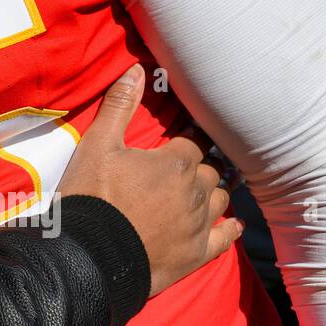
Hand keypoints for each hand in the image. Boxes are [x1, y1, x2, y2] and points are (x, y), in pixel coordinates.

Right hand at [59, 64, 242, 296]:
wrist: (93, 255)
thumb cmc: (94, 196)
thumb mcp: (98, 145)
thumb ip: (120, 106)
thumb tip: (137, 71)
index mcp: (176, 163)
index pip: (193, 143)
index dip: (185, 140)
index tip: (178, 140)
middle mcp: (196, 192)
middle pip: (209, 172)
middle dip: (198, 167)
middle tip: (183, 168)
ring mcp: (199, 225)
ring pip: (219, 200)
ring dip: (212, 193)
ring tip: (202, 191)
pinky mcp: (197, 254)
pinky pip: (224, 238)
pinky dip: (229, 229)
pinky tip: (233, 224)